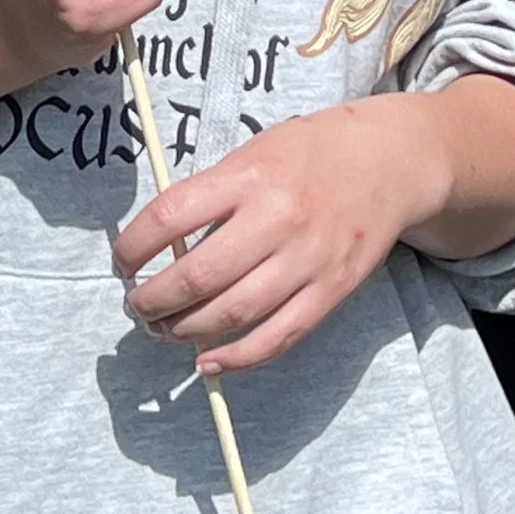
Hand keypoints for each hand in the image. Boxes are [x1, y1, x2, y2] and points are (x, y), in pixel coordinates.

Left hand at [113, 97, 445, 375]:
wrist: (392, 159)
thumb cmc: (312, 152)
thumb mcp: (256, 152)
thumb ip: (213, 194)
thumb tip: (161, 245)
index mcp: (249, 175)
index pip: (170, 216)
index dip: (133, 247)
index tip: (123, 260)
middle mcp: (277, 218)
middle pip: (197, 276)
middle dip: (152, 300)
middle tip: (137, 305)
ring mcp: (308, 259)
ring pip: (232, 314)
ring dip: (184, 331)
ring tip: (164, 330)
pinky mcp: (332, 290)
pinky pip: (278, 337)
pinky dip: (237, 358)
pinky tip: (207, 362)